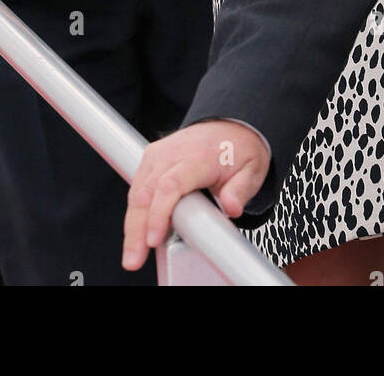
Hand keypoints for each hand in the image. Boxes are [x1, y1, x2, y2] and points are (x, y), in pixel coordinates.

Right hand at [122, 120, 269, 270]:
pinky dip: (134, 211)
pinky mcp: (151, 158)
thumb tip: (232, 207)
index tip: (155, 239)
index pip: (171, 185)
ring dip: (131, 224)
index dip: (159, 213)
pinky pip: (137, 186)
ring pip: (137, 191)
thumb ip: (240, 190)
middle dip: (137, 228)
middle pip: (146, 191)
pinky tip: (136, 234)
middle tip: (134, 258)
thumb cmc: (237, 148)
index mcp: (198, 156)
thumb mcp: (251, 169)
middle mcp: (173, 153)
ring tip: (133, 254)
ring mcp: (159, 154)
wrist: (229, 126)